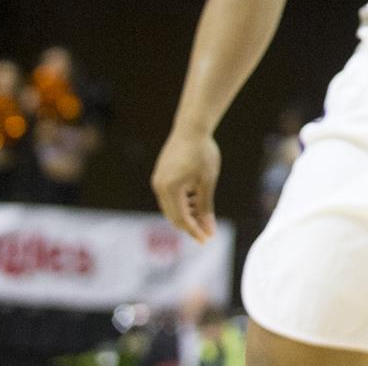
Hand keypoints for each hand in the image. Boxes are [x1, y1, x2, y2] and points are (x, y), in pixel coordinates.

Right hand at [151, 127, 220, 243]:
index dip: (194, 231)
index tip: (206, 239)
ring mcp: (158, 181)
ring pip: (171, 208)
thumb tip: (209, 230)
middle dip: (190, 226)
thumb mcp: (207, 182)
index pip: (181, 219)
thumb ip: (206, 207)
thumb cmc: (203, 154)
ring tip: (203, 218)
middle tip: (206, 233)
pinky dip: (182, 203)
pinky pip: (169, 197)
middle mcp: (160, 187)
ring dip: (186, 215)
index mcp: (170, 189)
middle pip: (173, 216)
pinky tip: (195, 203)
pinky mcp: (161, 176)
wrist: (191, 128)